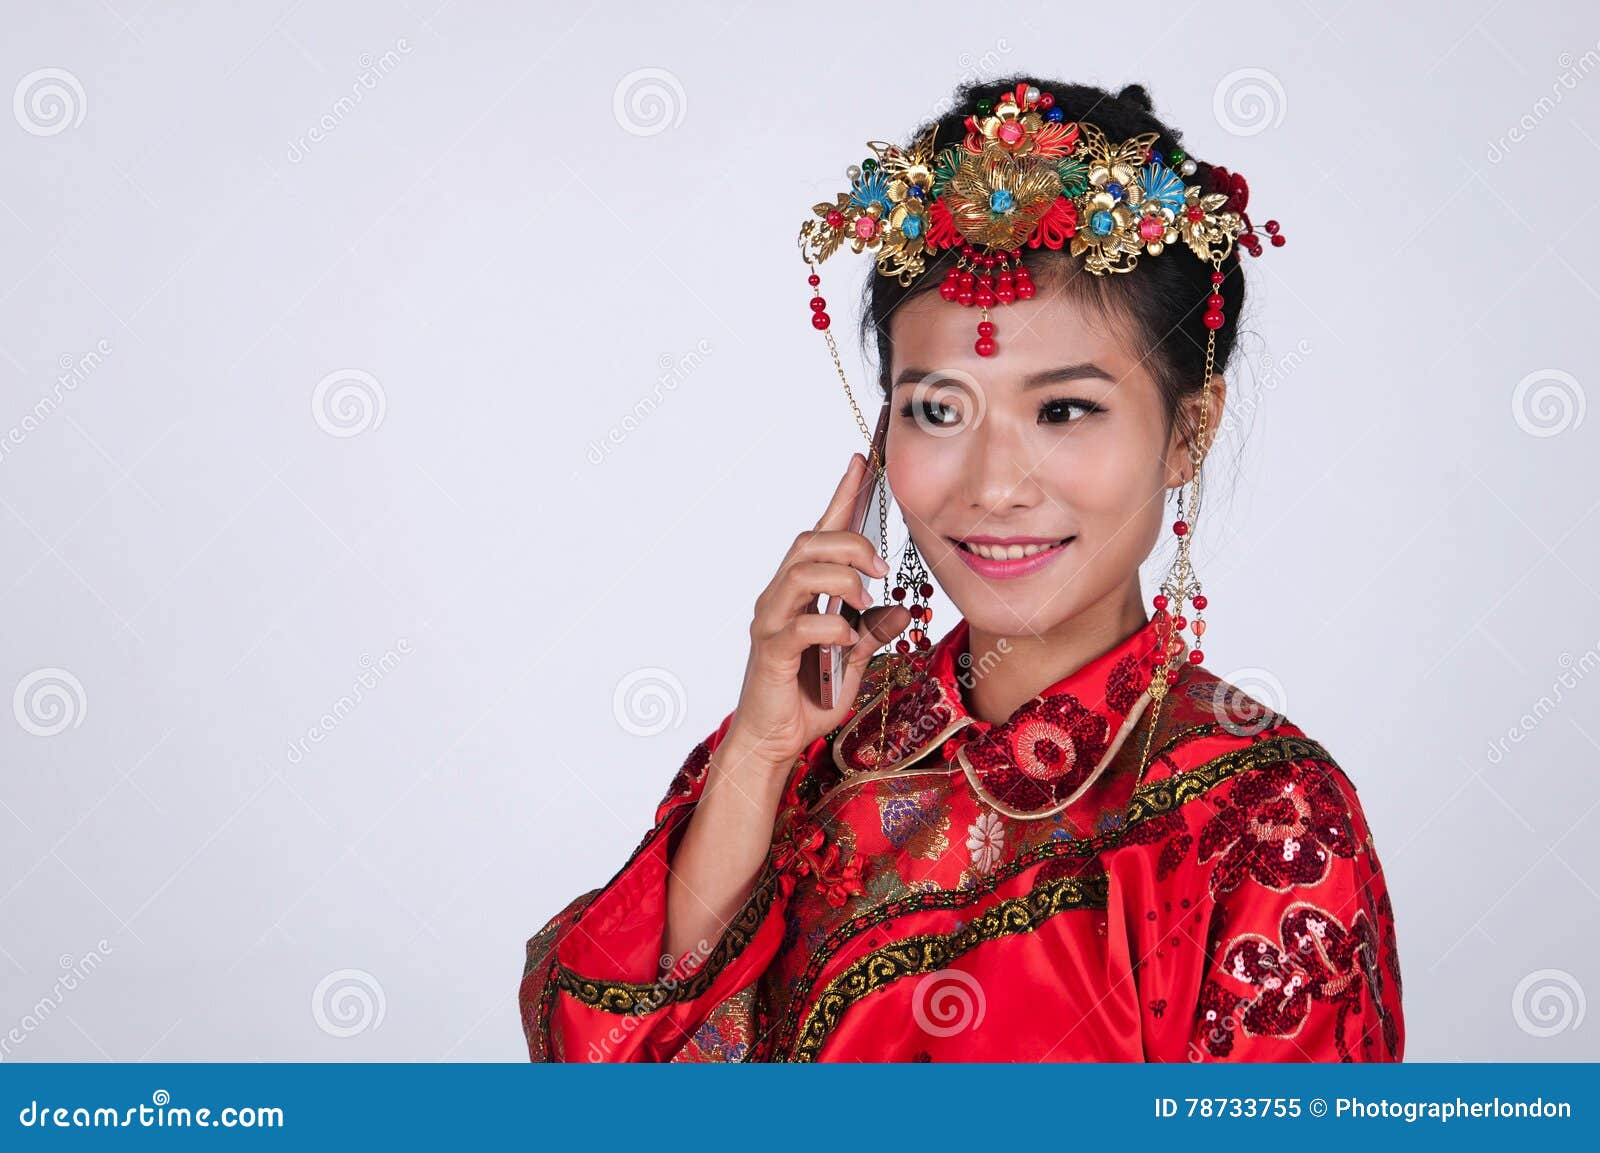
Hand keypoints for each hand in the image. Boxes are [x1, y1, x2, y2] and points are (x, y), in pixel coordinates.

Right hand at [721, 452, 911, 775]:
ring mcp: (770, 621)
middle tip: (882, 566)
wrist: (773, 741)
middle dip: (851, 542)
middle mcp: (780, 597)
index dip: (841, 494)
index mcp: (801, 591)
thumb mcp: (854, 659)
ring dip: (842, 578)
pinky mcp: (769, 651)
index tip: (861, 460)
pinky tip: (848, 638)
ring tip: (866, 598)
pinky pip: (801, 625)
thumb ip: (872, 630)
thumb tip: (899, 606)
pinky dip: (833, 626)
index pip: (821, 531)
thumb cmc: (809, 697)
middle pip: (808, 541)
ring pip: (801, 572)